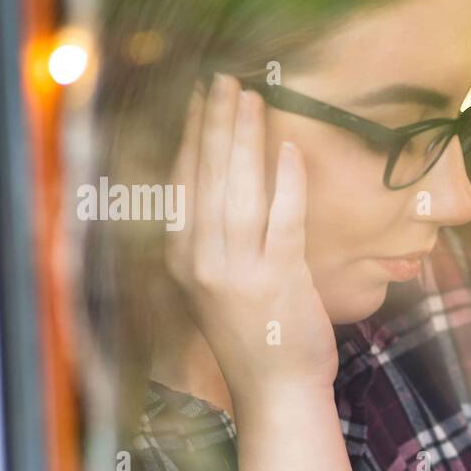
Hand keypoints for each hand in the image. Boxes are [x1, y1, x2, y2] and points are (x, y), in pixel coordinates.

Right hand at [166, 74, 338, 403]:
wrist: (276, 391)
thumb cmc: (257, 335)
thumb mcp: (221, 282)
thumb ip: (219, 237)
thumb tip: (231, 179)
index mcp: (181, 256)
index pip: (183, 180)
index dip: (194, 134)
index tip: (202, 96)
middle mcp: (199, 260)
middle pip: (206, 175)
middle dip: (216, 121)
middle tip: (227, 79)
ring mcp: (236, 271)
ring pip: (238, 189)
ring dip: (246, 138)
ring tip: (252, 97)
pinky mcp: (276, 280)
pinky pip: (281, 219)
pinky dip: (285, 181)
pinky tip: (289, 148)